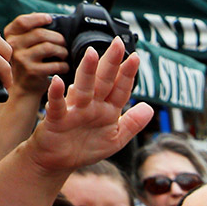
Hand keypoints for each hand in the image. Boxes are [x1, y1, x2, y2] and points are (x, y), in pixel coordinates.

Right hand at [0, 13, 67, 96]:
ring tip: (64, 55)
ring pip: (49, 47)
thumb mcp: (23, 46)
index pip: (23, 21)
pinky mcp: (32, 71)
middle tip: (63, 44)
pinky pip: (55, 64)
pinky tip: (63, 67)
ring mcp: (22, 59)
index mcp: (10, 36)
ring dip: (62, 51)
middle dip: (57, 38)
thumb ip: (30, 32)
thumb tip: (47, 19)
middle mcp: (13, 46)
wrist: (23, 89)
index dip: (38, 18)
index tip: (50, 19)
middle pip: (41, 34)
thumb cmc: (28, 64)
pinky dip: (64, 65)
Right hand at [25, 40, 153, 175]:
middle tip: (118, 43)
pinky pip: (57, 105)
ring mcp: (74, 110)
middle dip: (111, 63)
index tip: (136, 57)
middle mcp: (92, 106)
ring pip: (83, 88)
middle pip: (103, 81)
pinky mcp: (57, 119)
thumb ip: (132, 124)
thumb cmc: (85, 148)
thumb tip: (150, 108)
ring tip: (91, 53)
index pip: (120, 89)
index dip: (128, 74)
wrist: (58, 161)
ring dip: (86, 71)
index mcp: (107, 110)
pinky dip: (57, 94)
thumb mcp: (115, 139)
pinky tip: (59, 81)